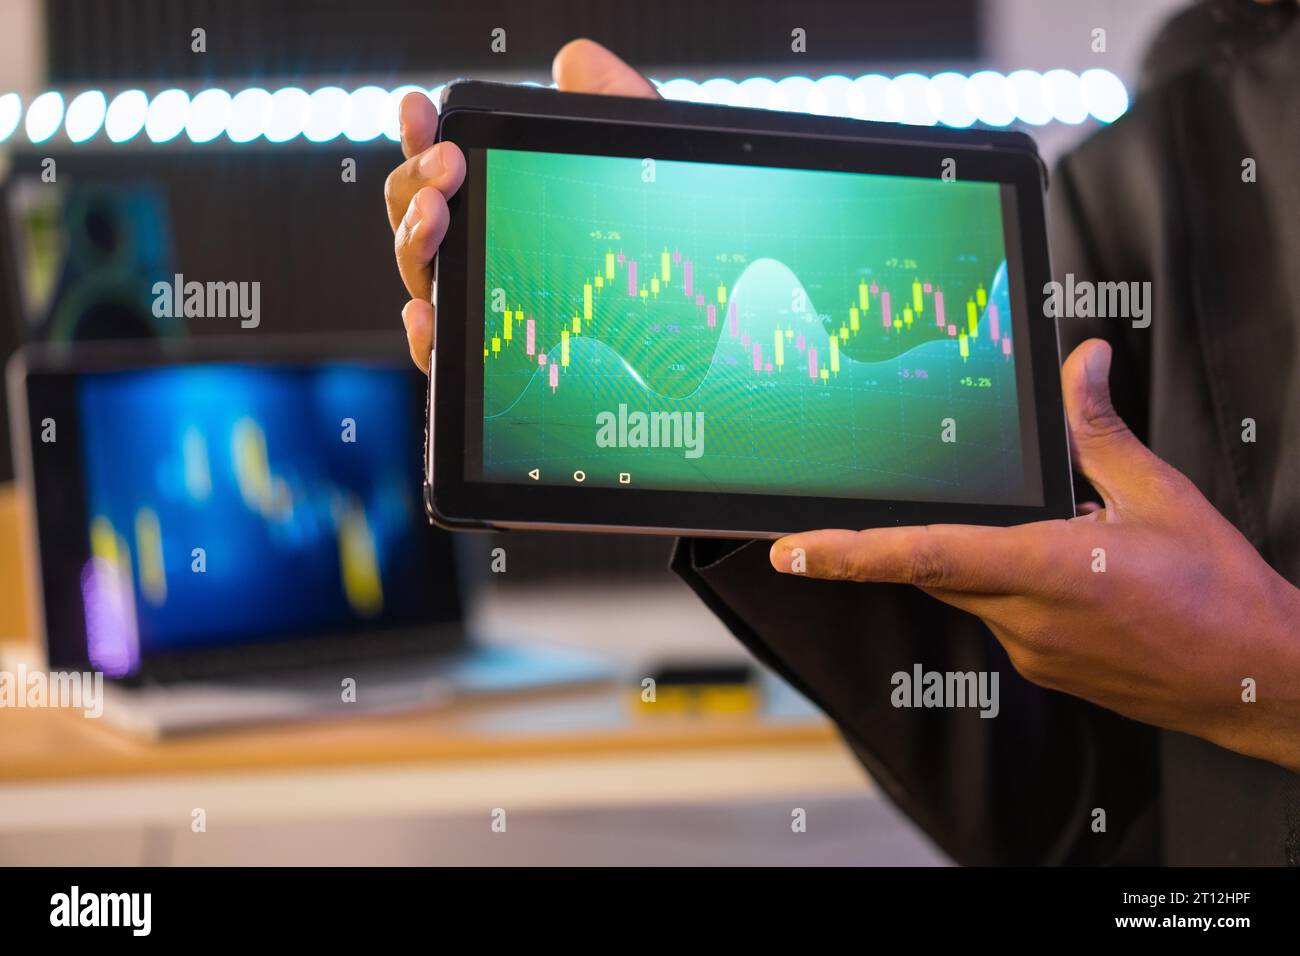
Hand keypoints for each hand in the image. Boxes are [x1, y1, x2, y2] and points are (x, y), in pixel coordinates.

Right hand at [383, 39, 656, 370]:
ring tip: (436, 215)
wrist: (698, 338)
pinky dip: (425, 333)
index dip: (421, 134)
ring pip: (419, 274)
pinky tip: (429, 312)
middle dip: (416, 181)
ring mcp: (480, 305)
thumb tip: (574, 61)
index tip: (420, 109)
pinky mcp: (489, 362)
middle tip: (448, 167)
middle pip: (415, 213)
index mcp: (501, 201)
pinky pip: (440, 353)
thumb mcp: (643, 163)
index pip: (443, 163)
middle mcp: (481, 252)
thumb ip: (615, 103)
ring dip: (414, 239)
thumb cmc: (663, 247)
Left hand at [771, 339, 1299, 771]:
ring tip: (1061, 535)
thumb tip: (1083, 365)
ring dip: (983, 557)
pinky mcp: (1044, 670)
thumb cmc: (1220, 593)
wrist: (1261, 679)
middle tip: (898, 517)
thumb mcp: (1160, 495)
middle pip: (935, 568)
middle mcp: (1024, 619)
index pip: (924, 556)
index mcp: (1046, 569)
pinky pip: (1001, 617)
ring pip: (968, 591)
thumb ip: (1101, 431)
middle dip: (917, 538)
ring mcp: (1031, 652)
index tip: (790, 551)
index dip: (847, 554)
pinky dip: (1013, 585)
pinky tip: (1071, 571)